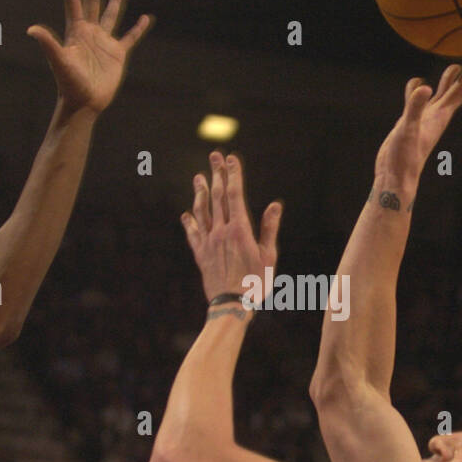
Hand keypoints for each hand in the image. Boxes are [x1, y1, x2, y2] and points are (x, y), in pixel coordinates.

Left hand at [27, 0, 152, 113]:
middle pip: (93, 1)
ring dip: (115, 0)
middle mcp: (90, 32)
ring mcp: (104, 42)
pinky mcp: (117, 54)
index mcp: (75, 30)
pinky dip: (138, 28)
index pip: (73, 0)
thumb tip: (31, 29)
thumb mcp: (59, 61)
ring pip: (111, 15)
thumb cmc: (69, 83)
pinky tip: (145, 18)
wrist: (85, 102)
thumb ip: (48, 43)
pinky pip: (130, 38)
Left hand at [180, 152, 281, 304]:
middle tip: (214, 157)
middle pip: (218, 197)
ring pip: (202, 211)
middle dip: (217, 175)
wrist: (232, 304)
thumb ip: (269, 228)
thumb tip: (275, 205)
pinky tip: (186, 214)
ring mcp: (208, 242)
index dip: (233, 175)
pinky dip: (189, 222)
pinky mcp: (201, 254)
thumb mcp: (269, 255)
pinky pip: (193, 234)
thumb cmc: (255, 282)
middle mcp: (221, 231)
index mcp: (240, 229)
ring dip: (200, 192)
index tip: (231, 159)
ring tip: (198, 177)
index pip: (235, 194)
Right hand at [373, 57, 461, 193]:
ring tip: (454, 67)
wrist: (395, 177)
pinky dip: (419, 91)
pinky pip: (418, 102)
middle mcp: (436, 116)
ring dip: (447, 82)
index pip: (459, 90)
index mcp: (439, 115)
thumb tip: (423, 87)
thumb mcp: (408, 129)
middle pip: (454, 91)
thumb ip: (415, 107)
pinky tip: (417, 84)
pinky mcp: (411, 124)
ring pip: (439, 96)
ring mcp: (424, 121)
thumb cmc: (404, 157)